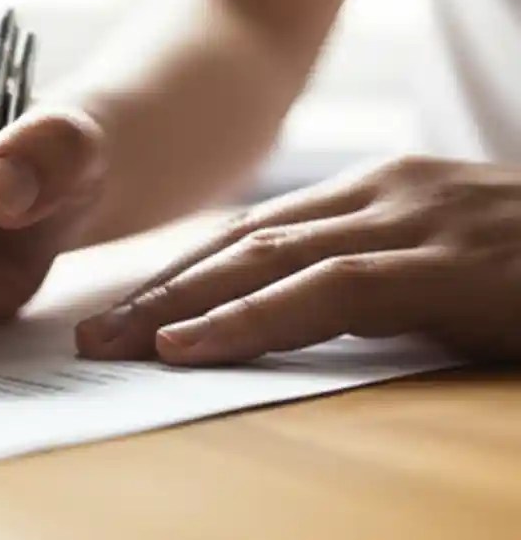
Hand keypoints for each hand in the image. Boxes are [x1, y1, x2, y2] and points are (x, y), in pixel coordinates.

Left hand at [77, 156, 520, 363]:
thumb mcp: (440, 265)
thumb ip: (369, 281)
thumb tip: (287, 319)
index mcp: (377, 193)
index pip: (252, 234)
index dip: (180, 273)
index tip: (123, 313)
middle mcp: (383, 194)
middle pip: (239, 243)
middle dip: (158, 291)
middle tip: (92, 336)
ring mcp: (414, 222)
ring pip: (263, 260)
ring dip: (179, 306)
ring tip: (114, 346)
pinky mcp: (446, 263)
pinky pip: (325, 293)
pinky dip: (248, 319)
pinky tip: (191, 346)